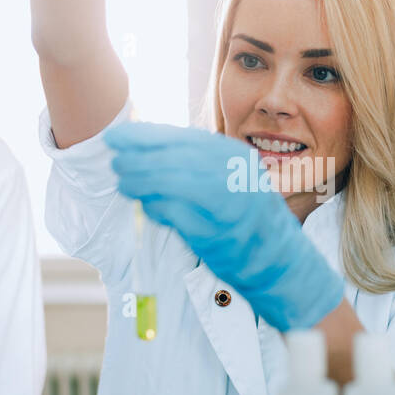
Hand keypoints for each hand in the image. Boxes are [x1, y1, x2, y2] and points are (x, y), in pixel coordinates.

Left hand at [105, 122, 344, 331]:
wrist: (279, 259)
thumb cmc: (245, 215)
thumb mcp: (228, 176)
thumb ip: (195, 162)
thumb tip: (146, 146)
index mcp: (236, 157)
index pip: (185, 139)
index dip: (147, 136)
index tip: (118, 135)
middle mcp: (236, 177)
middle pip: (178, 159)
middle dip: (140, 158)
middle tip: (115, 160)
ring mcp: (230, 205)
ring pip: (176, 185)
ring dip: (144, 182)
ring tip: (124, 182)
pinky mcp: (220, 235)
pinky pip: (179, 217)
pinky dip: (159, 210)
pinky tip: (149, 208)